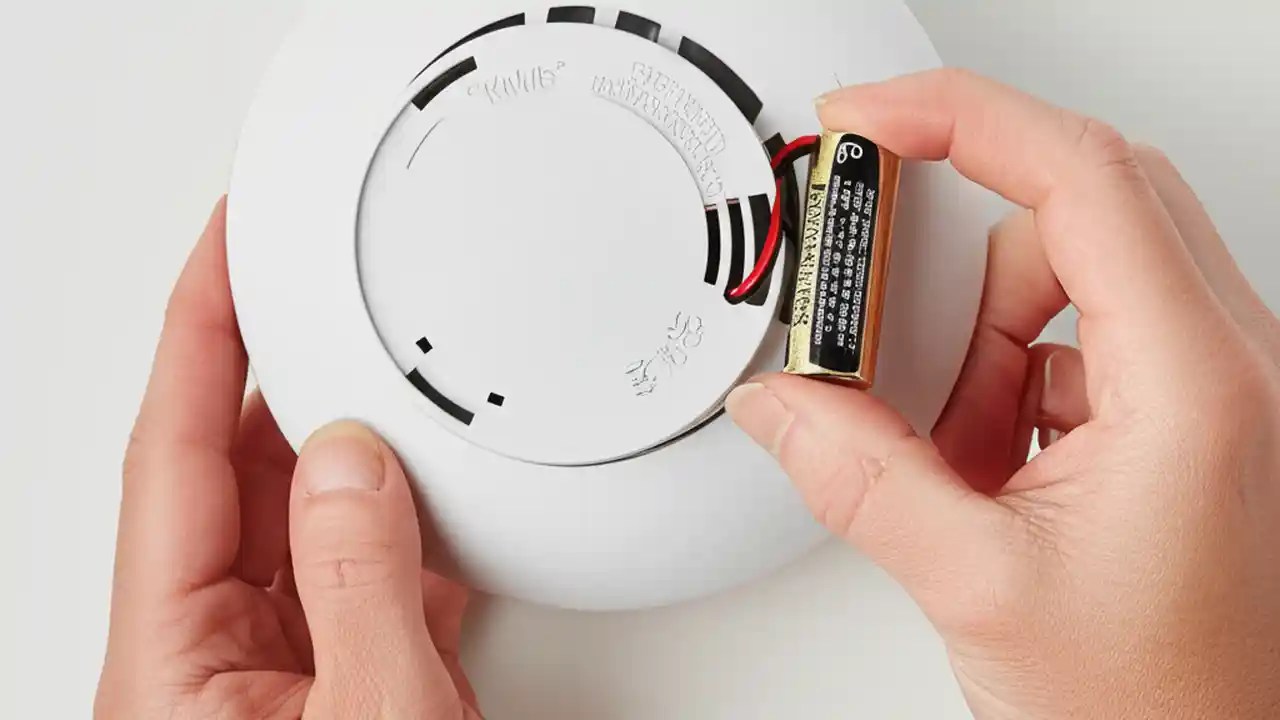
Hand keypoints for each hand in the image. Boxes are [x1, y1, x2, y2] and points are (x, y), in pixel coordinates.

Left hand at [95, 200, 479, 718]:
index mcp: (175, 664)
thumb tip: (354, 461)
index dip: (198, 334)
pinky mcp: (353, 680)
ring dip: (363, 452)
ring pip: (309, 516)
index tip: (227, 246)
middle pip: (237, 473)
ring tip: (406, 384)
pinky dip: (414, 522)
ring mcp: (289, 668)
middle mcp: (217, 657)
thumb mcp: (373, 716)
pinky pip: (371, 567)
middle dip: (289, 374)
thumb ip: (360, 587)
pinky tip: (450, 496)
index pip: (170, 458)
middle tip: (327, 286)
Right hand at [727, 70, 1279, 718]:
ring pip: (1074, 267)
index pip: (1078, 177)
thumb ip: (856, 478)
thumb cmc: (1159, 705)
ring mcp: (1211, 385)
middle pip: (1082, 198)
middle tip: (877, 267)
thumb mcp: (977, 587)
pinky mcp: (1183, 411)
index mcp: (1196, 385)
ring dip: (986, 332)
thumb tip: (779, 402)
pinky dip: (1010, 373)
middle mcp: (1225, 364)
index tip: (870, 118)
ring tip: (956, 442)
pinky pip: (1078, 334)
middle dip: (961, 235)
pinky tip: (989, 461)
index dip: (959, 120)